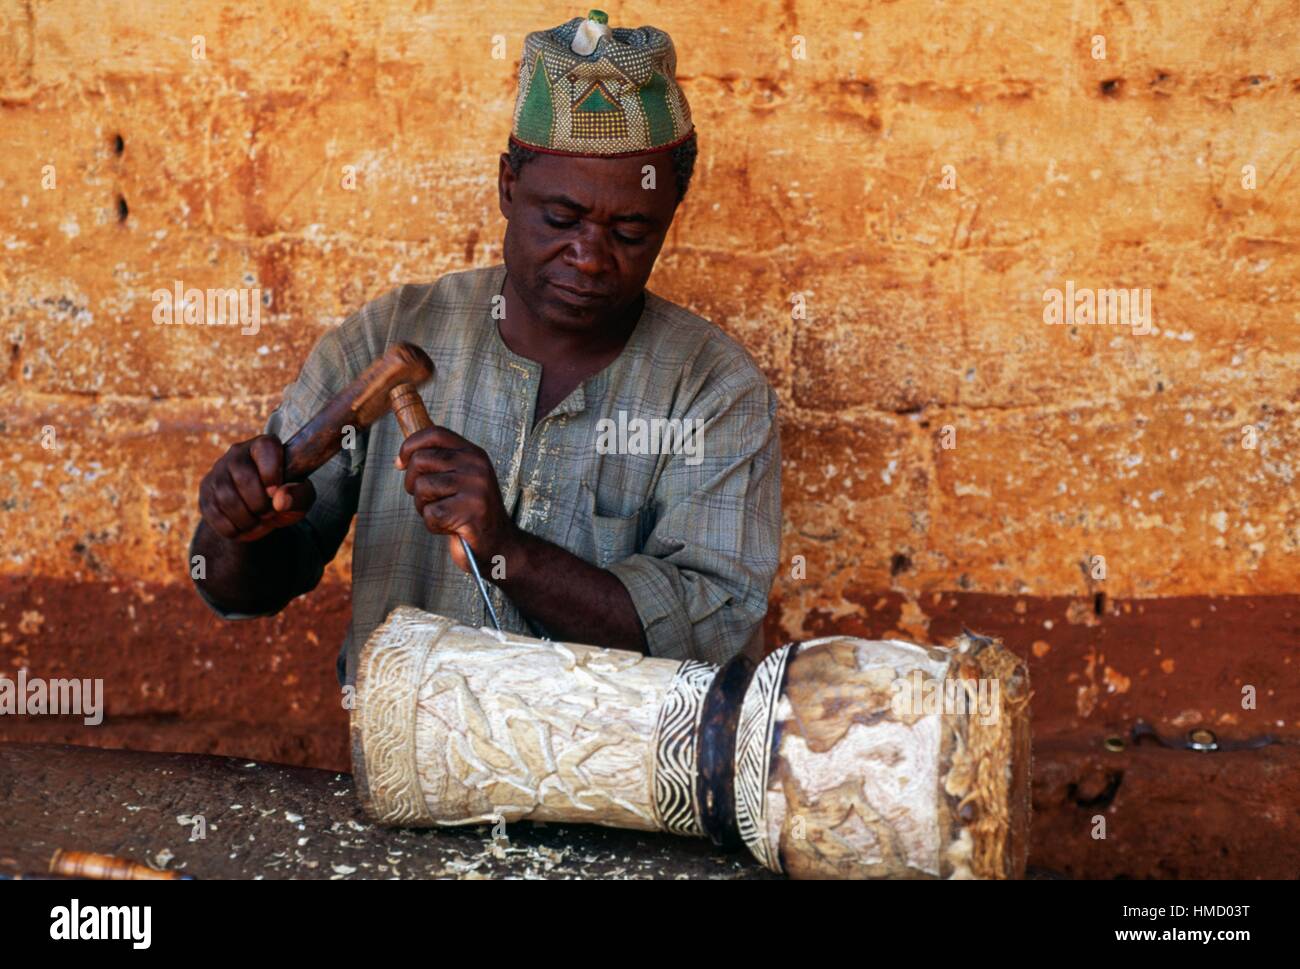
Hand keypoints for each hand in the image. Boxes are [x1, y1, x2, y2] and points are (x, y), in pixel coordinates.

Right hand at [198, 435, 315, 542]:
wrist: (261, 514)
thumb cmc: (285, 497)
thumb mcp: (302, 496)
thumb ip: (300, 495)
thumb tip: (281, 499)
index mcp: (265, 445)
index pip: (265, 448)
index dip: (271, 474)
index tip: (275, 493)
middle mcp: (237, 453)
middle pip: (243, 476)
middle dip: (259, 502)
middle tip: (269, 512)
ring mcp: (217, 473)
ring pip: (226, 497)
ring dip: (247, 518)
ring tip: (259, 521)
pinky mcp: (205, 494)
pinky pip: (215, 514)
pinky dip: (233, 528)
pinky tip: (245, 526)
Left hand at [396, 425, 518, 573]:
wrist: (499, 545)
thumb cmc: (470, 513)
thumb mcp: (460, 479)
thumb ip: (439, 463)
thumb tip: (402, 457)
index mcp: (474, 454)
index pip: (435, 434)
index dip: (410, 445)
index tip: (400, 462)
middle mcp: (477, 467)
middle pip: (420, 461)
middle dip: (412, 483)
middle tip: (428, 499)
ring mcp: (476, 489)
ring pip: (421, 487)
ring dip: (423, 506)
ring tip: (444, 514)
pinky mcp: (470, 513)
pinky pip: (430, 514)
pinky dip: (433, 526)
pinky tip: (451, 528)